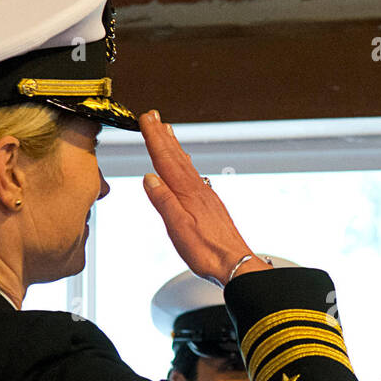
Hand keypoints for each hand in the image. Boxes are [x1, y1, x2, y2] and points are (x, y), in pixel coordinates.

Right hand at [139, 109, 257, 283]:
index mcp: (186, 193)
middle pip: (175, 157)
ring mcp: (205, 196)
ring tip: (167, 131)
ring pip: (185, 164)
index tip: (145, 119)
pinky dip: (185, 164)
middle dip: (163, 135)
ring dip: (174, 146)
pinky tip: (184, 166)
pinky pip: (193, 176)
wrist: (235, 264)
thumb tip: (149, 178)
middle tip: (154, 116)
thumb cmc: (207, 252)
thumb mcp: (178, 228)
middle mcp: (197, 189)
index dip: (154, 138)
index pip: (165, 159)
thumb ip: (164, 202)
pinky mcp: (210, 205)